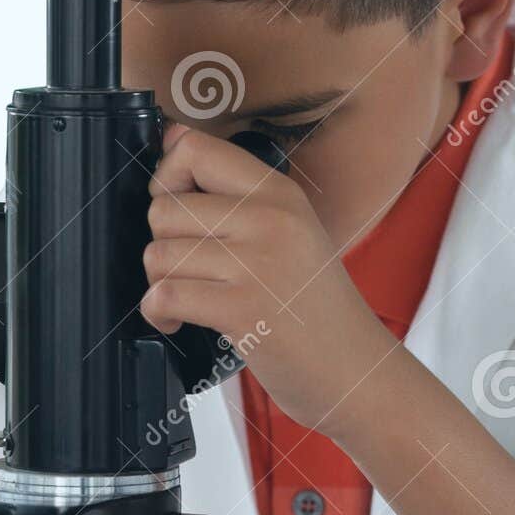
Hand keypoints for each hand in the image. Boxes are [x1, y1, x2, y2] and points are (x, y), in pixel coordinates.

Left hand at [141, 123, 392, 435]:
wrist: (355, 370)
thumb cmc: (318, 310)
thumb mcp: (294, 234)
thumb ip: (239, 199)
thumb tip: (171, 144)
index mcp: (282, 194)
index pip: (194, 149)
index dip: (167, 177)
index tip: (178, 208)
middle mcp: (272, 219)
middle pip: (163, 207)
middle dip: (162, 244)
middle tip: (189, 270)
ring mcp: (258, 262)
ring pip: (159, 253)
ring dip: (160, 283)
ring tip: (190, 298)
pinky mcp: (242, 307)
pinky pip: (164, 294)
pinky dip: (159, 313)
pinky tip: (180, 321)